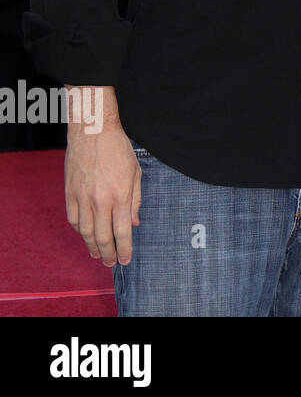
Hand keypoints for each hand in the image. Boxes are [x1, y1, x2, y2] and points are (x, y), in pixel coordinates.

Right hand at [64, 88, 140, 265]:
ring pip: (85, 231)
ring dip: (92, 246)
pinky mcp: (69, 193)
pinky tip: (84, 235)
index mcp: (120, 196)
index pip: (122, 232)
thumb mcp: (136, 173)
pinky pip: (73, 219)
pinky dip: (79, 230)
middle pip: (102, 237)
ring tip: (98, 254)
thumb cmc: (119, 149)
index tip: (125, 260)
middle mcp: (100, 201)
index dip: (124, 249)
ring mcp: (82, 198)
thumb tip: (134, 223)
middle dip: (108, 253)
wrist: (93, 132)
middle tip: (111, 264)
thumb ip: (136, 200)